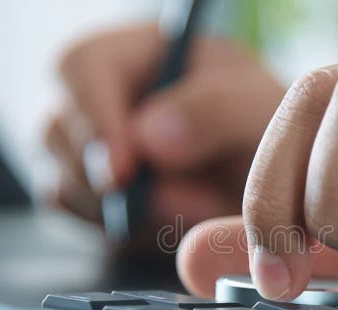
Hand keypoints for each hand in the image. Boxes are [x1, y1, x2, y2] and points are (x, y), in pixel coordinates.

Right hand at [45, 23, 283, 233]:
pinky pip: (80, 218)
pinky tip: (174, 219)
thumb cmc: (276, 134)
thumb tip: (145, 137)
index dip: (94, 119)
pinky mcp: (93, 192)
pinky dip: (123, 230)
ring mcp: (93, 145)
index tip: (123, 172)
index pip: (81, 67)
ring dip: (123, 210)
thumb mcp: (262, 110)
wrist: (281, 185)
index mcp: (144, 52)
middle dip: (107, 178)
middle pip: (56, 128)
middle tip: (178, 203)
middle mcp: (107, 95)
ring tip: (199, 204)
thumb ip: (216, 110)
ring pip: (62, 181)